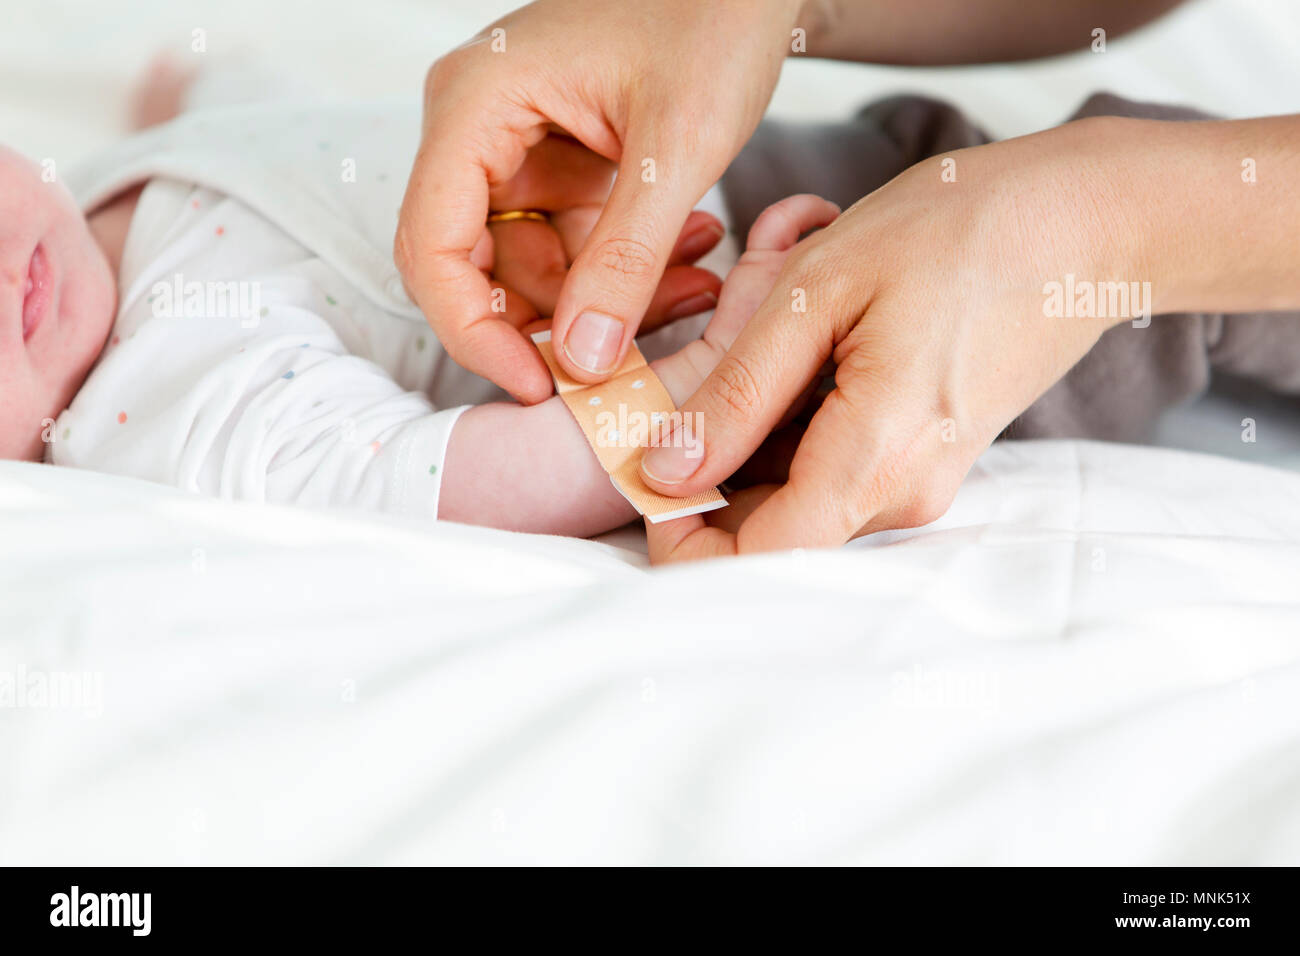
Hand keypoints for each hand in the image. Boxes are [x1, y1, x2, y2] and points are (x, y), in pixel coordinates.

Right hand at [395, 0, 805, 402]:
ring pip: (531, 266)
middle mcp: (478, 126)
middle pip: (474, 266)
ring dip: (605, 300)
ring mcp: (516, 145)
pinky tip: (695, 259)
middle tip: (624, 361)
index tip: (540, 387)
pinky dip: (625, 269)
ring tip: (699, 289)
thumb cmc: (714, 15)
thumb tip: (583, 359)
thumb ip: (627, 257)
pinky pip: (572, 244)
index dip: (474, 331)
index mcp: (475, 103)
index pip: (432, 246)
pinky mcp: (559, 162)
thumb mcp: (678, 146)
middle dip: (549, 322)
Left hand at [641, 118, 1146, 559]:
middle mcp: (901, 497)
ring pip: (793, 501)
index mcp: (873, 463)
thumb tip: (665, 471)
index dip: (682, 539)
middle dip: (707, 478)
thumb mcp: (816, 294)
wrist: (1082, 224)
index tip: (644, 473)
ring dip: (749, 441)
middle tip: (691, 380)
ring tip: (762, 340)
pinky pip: (829, 471)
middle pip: (769, 536)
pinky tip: (803, 349)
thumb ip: (736, 395)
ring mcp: (918, 483)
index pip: (754, 561)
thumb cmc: (952, 235)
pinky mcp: (924, 460)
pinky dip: (788, 427)